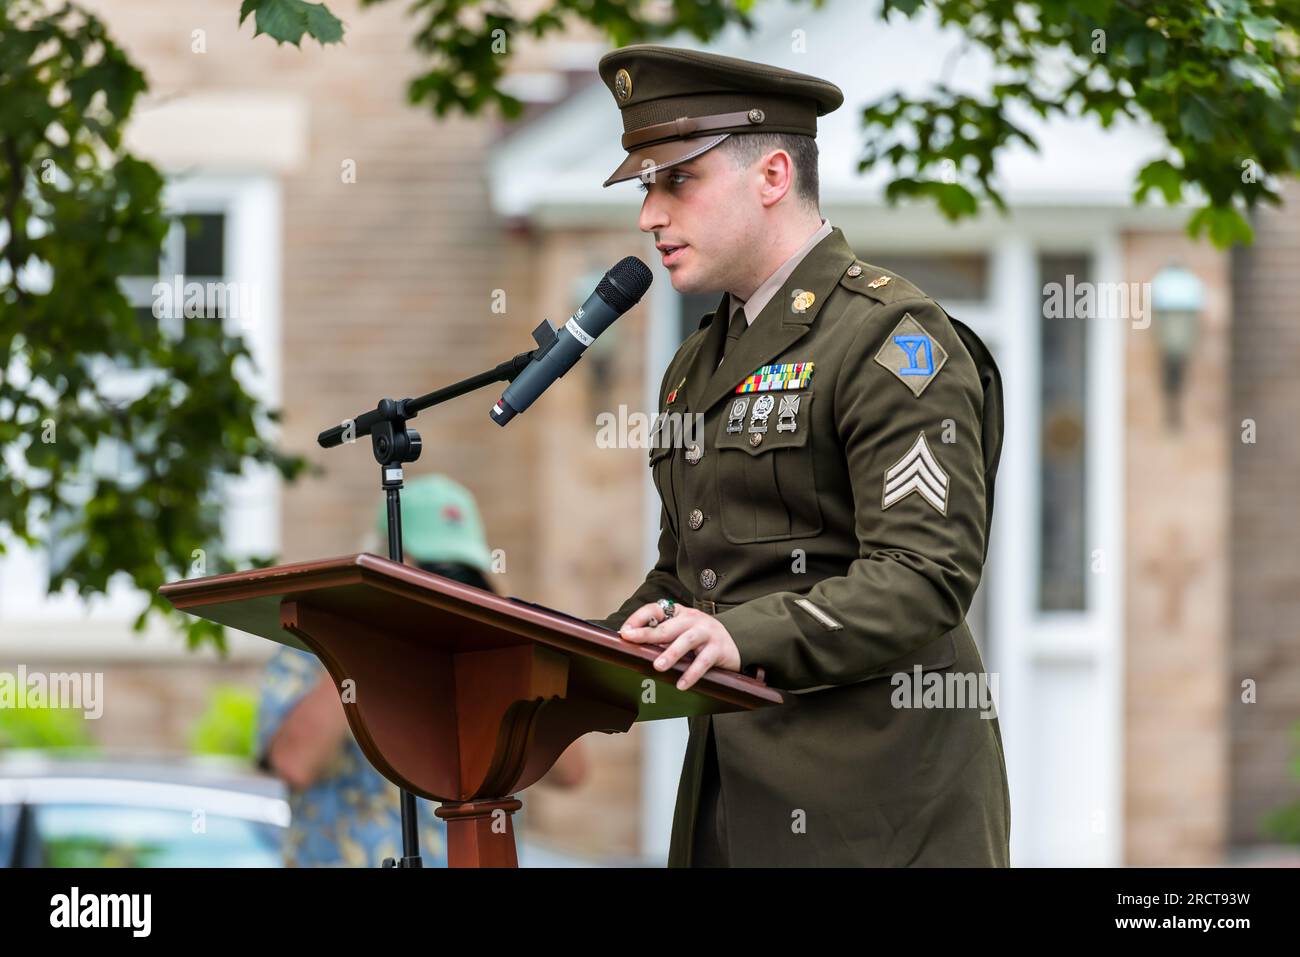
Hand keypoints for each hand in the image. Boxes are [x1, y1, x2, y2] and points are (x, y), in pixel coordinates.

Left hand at [617, 603, 740, 690]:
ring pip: (687, 640)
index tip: (625, 631)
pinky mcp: (719, 648)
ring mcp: (707, 632)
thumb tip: (635, 647)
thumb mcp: (682, 631)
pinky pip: (704, 661)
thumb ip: (663, 636)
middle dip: (647, 634)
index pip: (655, 609)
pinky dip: (692, 673)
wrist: (738, 640)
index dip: (639, 618)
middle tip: (631, 640)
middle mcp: (692, 619)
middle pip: (668, 627)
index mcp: (679, 613)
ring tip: (658, 666)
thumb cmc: (702, 639)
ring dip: (671, 653)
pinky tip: (682, 684)